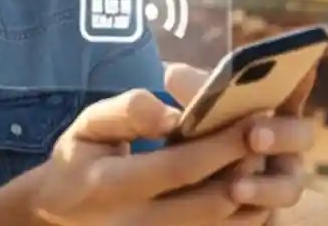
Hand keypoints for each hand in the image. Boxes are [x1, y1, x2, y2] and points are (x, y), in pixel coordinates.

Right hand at [31, 76, 315, 224]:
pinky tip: (248, 187)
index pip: (179, 168)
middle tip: (269, 136)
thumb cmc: (77, 161)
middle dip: (246, 168)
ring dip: (252, 195)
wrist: (58, 216)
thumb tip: (171, 114)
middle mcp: (134, 223)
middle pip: (211, 203)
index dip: (221, 145)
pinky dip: (242, 217)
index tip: (251, 119)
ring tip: (264, 160)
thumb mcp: (86, 127)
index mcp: (109, 185)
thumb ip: (127, 113)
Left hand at [163, 63, 319, 225]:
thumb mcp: (185, 108)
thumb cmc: (186, 131)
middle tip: (255, 134)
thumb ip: (186, 89)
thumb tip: (172, 75)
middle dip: (281, 134)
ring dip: (266, 186)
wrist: (172, 185)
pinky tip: (227, 210)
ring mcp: (278, 183)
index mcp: (269, 108)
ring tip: (236, 188)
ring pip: (288, 188)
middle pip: (300, 137)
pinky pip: (266, 218)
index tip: (304, 66)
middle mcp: (282, 146)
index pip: (293, 89)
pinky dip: (253, 213)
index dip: (301, 79)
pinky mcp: (262, 215)